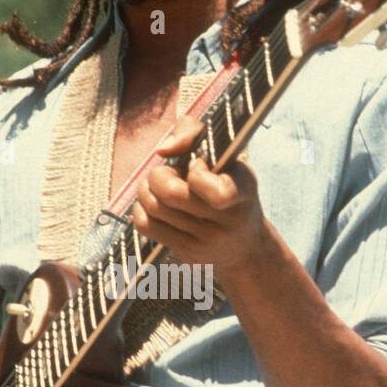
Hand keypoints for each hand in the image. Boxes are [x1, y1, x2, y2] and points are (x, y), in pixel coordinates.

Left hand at [131, 114, 268, 280]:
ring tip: (156, 187)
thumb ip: (195, 132)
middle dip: (159, 175)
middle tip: (166, 173)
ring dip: (146, 190)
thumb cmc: (230, 188)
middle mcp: (225, 221)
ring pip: (154, 208)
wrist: (246, 248)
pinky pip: (146, 226)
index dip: (194, 170)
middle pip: (170, 194)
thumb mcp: (227, 159)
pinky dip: (141, 210)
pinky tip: (153, 206)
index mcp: (241, 192)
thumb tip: (162, 150)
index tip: (198, 166)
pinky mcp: (186, 254)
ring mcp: (205, 241)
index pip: (207, 184)